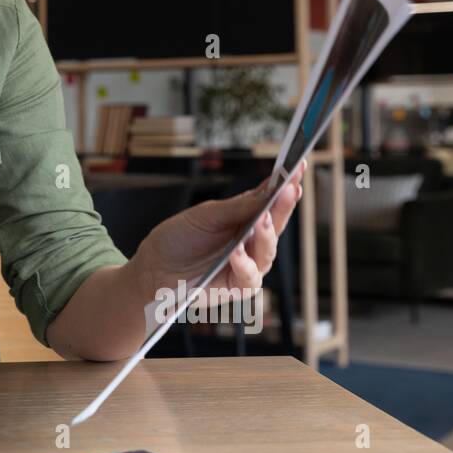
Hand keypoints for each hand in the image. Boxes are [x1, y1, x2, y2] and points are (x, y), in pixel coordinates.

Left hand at [135, 159, 306, 306]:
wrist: (154, 268)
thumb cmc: (179, 238)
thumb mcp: (205, 215)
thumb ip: (236, 207)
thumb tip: (267, 190)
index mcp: (245, 218)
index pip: (269, 200)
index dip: (285, 184)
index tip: (298, 166)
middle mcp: (252, 241)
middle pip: (275, 223)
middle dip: (284, 205)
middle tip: (291, 188)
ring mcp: (249, 264)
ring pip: (267, 251)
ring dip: (266, 234)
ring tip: (263, 218)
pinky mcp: (239, 286)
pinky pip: (249, 276)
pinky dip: (244, 263)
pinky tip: (236, 252)